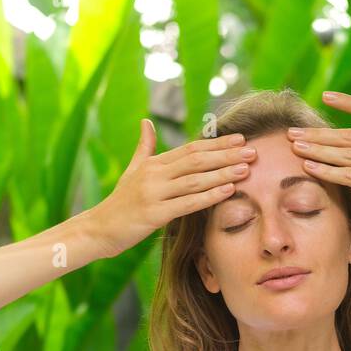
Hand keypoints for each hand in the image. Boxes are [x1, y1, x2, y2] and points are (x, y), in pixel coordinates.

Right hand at [87, 120, 257, 257]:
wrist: (98, 229)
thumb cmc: (119, 202)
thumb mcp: (132, 170)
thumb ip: (144, 147)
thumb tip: (146, 122)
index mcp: (154, 163)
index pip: (191, 149)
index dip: (217, 143)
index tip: (240, 139)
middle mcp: (154, 174)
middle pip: (197, 160)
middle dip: (227, 155)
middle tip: (253, 151)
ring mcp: (154, 193)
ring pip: (195, 180)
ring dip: (223, 173)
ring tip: (246, 169)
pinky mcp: (154, 214)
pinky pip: (187, 203)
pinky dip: (209, 196)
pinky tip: (228, 191)